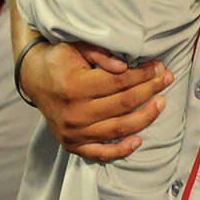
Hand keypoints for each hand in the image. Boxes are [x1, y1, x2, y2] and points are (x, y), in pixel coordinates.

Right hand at [20, 39, 171, 162]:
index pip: (120, 82)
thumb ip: (100, 54)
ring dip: (145, 117)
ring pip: (118, 129)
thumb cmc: (60, 59)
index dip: (143, 74)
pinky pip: (100, 153)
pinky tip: (138, 140)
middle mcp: (74, 112)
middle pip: (123, 104)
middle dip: (150, 90)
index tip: (159, 67)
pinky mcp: (72, 144)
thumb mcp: (76, 46)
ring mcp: (73, 132)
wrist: (34, 78)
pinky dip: (120, 150)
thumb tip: (125, 67)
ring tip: (161, 103)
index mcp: (74, 86)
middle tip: (166, 79)